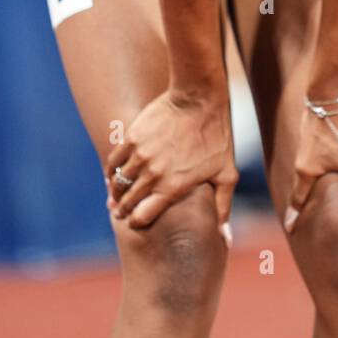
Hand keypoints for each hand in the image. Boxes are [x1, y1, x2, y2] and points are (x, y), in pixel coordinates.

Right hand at [105, 88, 238, 238]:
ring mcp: (141, 156)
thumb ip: (223, 207)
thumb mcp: (226, 173)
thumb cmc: (216, 135)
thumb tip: (225, 240)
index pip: (142, 217)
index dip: (136, 222)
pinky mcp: (132, 137)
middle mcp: (153, 175)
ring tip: (115, 195)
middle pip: (127, 202)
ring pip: (118, 183)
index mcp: (173, 188)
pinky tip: (112, 174)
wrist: (200, 97)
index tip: (134, 222)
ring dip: (115, 192)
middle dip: (122, 210)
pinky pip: (114, 161)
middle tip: (120, 212)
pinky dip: (111, 171)